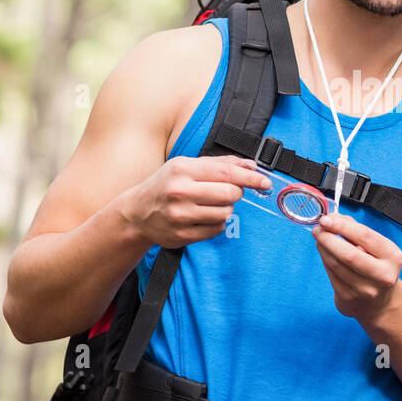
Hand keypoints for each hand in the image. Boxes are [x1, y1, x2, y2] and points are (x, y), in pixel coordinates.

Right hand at [124, 154, 270, 248]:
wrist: (137, 213)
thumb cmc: (165, 185)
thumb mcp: (187, 166)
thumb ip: (220, 164)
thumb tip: (251, 165)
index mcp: (182, 170)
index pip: (226, 173)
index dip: (250, 178)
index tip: (265, 182)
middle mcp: (180, 192)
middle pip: (229, 195)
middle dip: (236, 193)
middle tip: (229, 192)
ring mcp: (180, 216)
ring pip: (225, 213)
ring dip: (225, 208)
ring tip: (211, 204)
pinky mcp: (182, 236)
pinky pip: (216, 229)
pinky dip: (217, 223)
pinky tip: (203, 217)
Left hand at [311, 213, 401, 321]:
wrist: (380, 303)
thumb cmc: (377, 268)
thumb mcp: (376, 248)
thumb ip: (356, 230)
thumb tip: (334, 218)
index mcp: (392, 257)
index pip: (365, 236)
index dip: (342, 226)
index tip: (327, 219)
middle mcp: (382, 276)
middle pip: (349, 254)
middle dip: (328, 238)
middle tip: (318, 229)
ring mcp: (365, 290)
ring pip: (336, 265)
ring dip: (323, 248)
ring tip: (320, 239)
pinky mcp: (349, 299)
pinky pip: (331, 275)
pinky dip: (325, 261)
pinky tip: (325, 254)